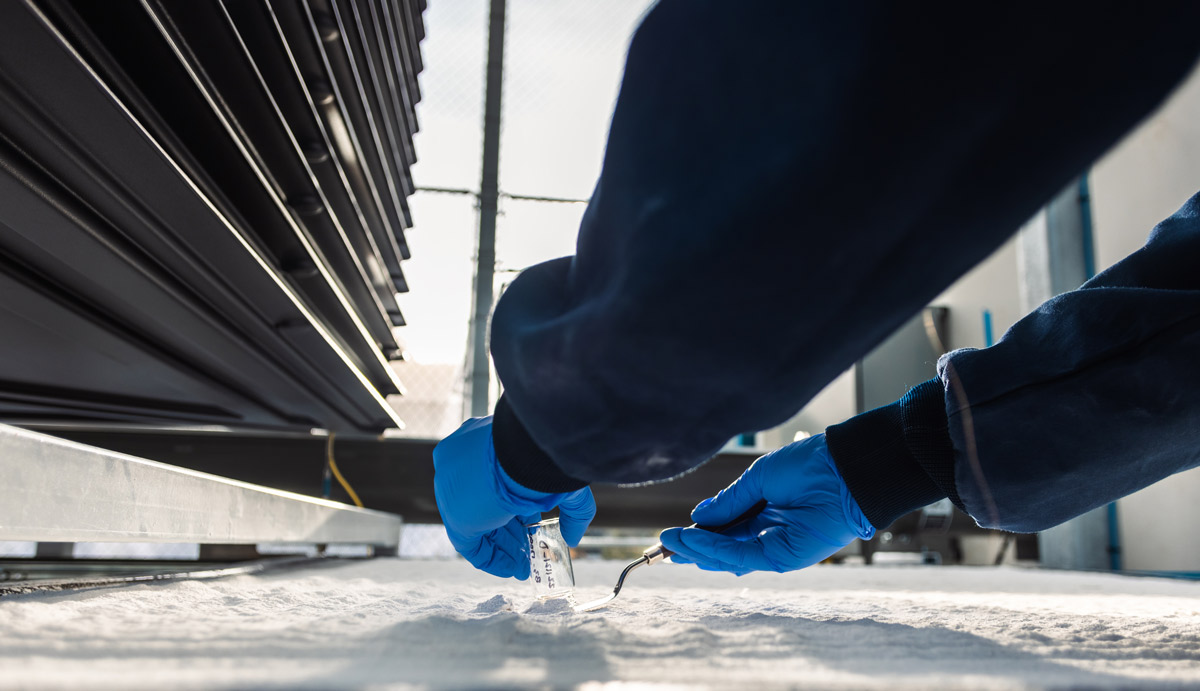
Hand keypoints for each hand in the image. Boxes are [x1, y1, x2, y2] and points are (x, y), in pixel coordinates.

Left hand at [433, 416, 595, 578]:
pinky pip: (470, 544)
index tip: (533, 525)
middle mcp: (462, 464)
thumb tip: (573, 537)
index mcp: (480, 442)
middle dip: (510, 532)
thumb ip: (571, 508)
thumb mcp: (561, 476)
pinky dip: (491, 558)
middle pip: (485, 505)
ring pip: (478, 526)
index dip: (516, 506)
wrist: (526, 455)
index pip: (494, 482)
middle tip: (529, 550)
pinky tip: (512, 568)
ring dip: (503, 548)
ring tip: (524, 566)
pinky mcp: (455, 516)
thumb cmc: (544, 457)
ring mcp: (454, 490)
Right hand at [659, 434, 873, 574]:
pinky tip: (694, 539)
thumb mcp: (759, 478)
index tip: (674, 532)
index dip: (699, 531)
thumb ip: (729, 501)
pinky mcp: (784, 557)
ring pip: (730, 556)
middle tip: (665, 544)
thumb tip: (699, 515)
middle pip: (724, 546)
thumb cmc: (808, 465)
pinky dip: (717, 550)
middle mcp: (768, 531)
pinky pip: (744, 556)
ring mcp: (776, 546)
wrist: (842, 469)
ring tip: (673, 543)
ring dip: (700, 551)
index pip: (725, 527)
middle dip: (694, 546)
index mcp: (764, 510)